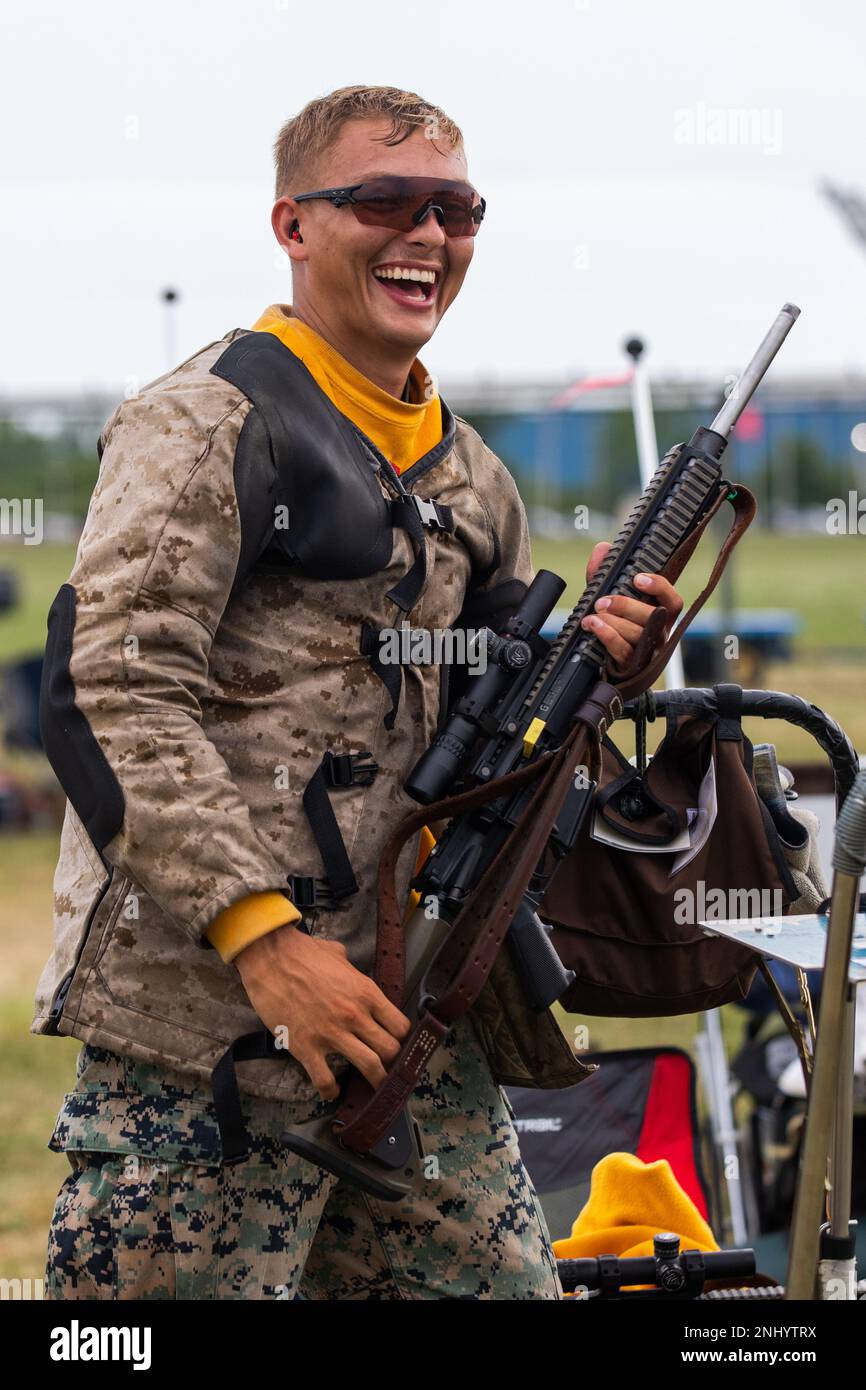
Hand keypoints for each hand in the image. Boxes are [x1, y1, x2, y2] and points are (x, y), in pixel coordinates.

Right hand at [234, 924, 410, 1100]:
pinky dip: (331, 1090)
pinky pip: (325, 1080)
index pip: (400, 1025)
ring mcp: (331, 1033)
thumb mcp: (338, 955)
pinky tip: (332, 1091)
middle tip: (386, 1064)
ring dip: (375, 1079)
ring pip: (370, 1067)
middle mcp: (354, 1015)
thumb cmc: (302, 952)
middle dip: (392, 1059)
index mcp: (366, 992)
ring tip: (375, 1085)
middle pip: (390, 1049)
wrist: (269, 958)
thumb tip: (351, 969)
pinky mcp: (306, 1047)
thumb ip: (352, 969)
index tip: (394, 1040)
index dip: (400, 1036)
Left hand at [580, 542, 683, 672]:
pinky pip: (623, 651)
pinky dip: (607, 637)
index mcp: (661, 614)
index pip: (672, 600)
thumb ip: (604, 574)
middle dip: (626, 606)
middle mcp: (660, 632)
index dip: (659, 587)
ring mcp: (648, 651)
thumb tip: (603, 549)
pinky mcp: (632, 666)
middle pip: (653, 618)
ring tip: (592, 616)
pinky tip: (593, 627)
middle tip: (603, 601)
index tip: (638, 578)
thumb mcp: (608, 596)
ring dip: (613, 623)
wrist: (603, 660)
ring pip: (638, 635)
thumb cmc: (614, 624)